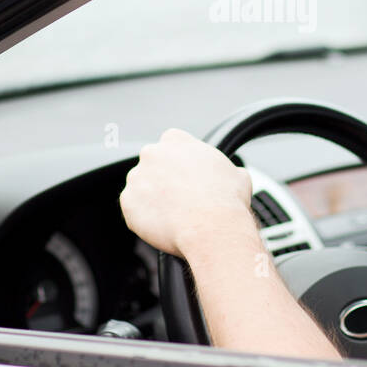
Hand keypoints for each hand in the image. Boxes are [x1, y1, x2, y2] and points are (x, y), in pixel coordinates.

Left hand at [120, 128, 256, 258]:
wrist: (211, 227)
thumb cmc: (226, 200)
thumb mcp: (237, 174)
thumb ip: (226, 169)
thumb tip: (234, 176)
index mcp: (176, 140)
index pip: (170, 142)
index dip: (178, 161)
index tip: (184, 175)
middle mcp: (152, 153)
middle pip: (152, 164)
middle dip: (162, 178)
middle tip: (179, 197)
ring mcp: (137, 178)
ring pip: (141, 187)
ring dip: (152, 198)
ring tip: (173, 216)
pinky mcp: (128, 202)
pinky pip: (133, 209)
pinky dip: (144, 217)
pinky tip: (163, 225)